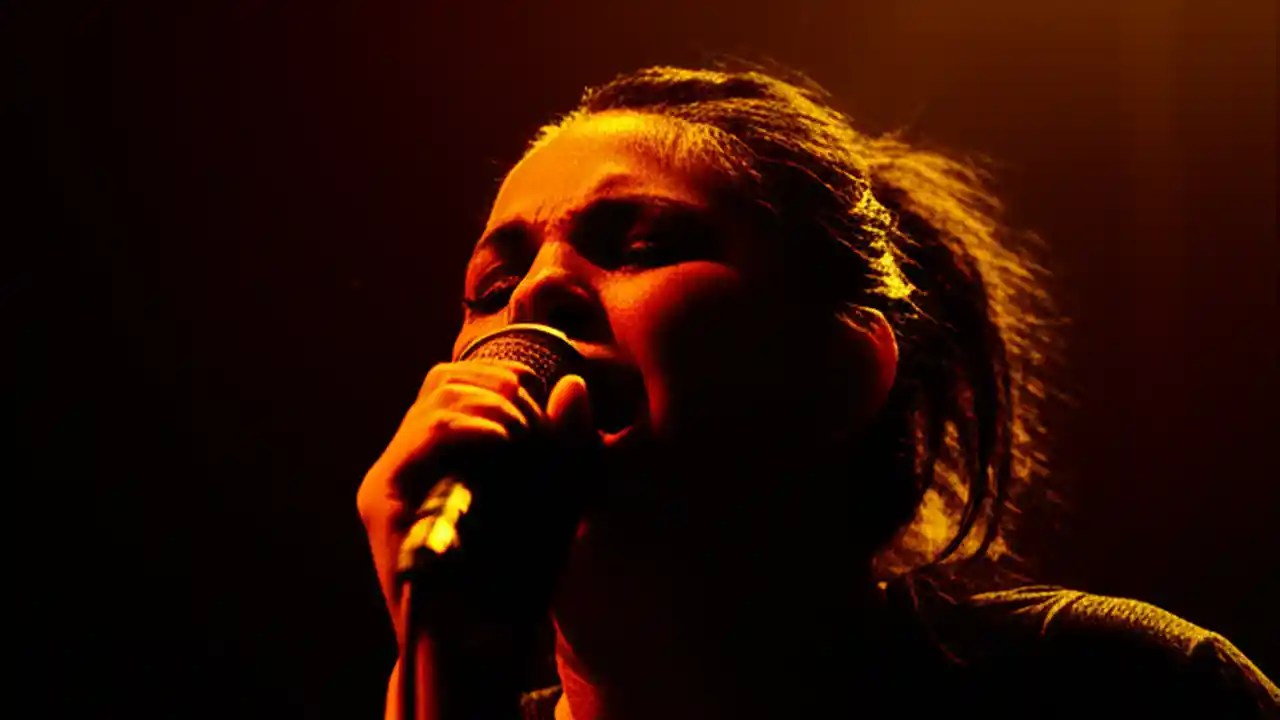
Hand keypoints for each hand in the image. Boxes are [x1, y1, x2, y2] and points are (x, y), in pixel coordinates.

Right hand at [357, 359, 594, 642]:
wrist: (481, 645)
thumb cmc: (518, 576)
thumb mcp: (557, 499)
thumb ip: (566, 445)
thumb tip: (572, 383)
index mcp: (437, 457)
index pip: (455, 381)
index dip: (501, 375)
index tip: (542, 403)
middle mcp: (406, 462)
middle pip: (442, 379)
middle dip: (499, 383)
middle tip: (536, 419)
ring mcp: (388, 479)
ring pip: (434, 398)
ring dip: (491, 402)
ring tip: (524, 432)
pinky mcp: (382, 500)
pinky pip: (425, 435)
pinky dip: (471, 425)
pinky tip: (505, 440)